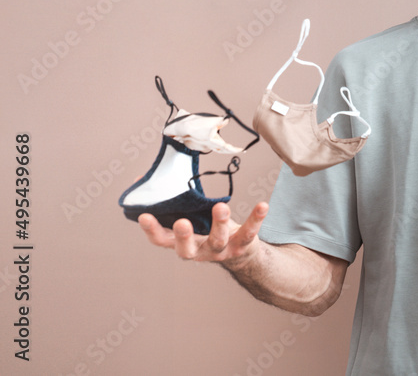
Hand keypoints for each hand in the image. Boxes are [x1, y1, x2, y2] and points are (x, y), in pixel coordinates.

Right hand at [138, 202, 268, 267]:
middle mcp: (199, 251)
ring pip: (218, 240)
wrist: (239, 252)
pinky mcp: (242, 245)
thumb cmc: (207, 229)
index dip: (152, 230)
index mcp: (182, 243)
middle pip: (188, 250)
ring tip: (221, 206)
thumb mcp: (189, 217)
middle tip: (182, 222)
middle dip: (184, 236)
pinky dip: (256, 219)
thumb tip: (140, 180)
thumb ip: (170, 201)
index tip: (144, 216)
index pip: (162, 241)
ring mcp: (221, 250)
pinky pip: (250, 232)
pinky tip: (263, 205)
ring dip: (220, 223)